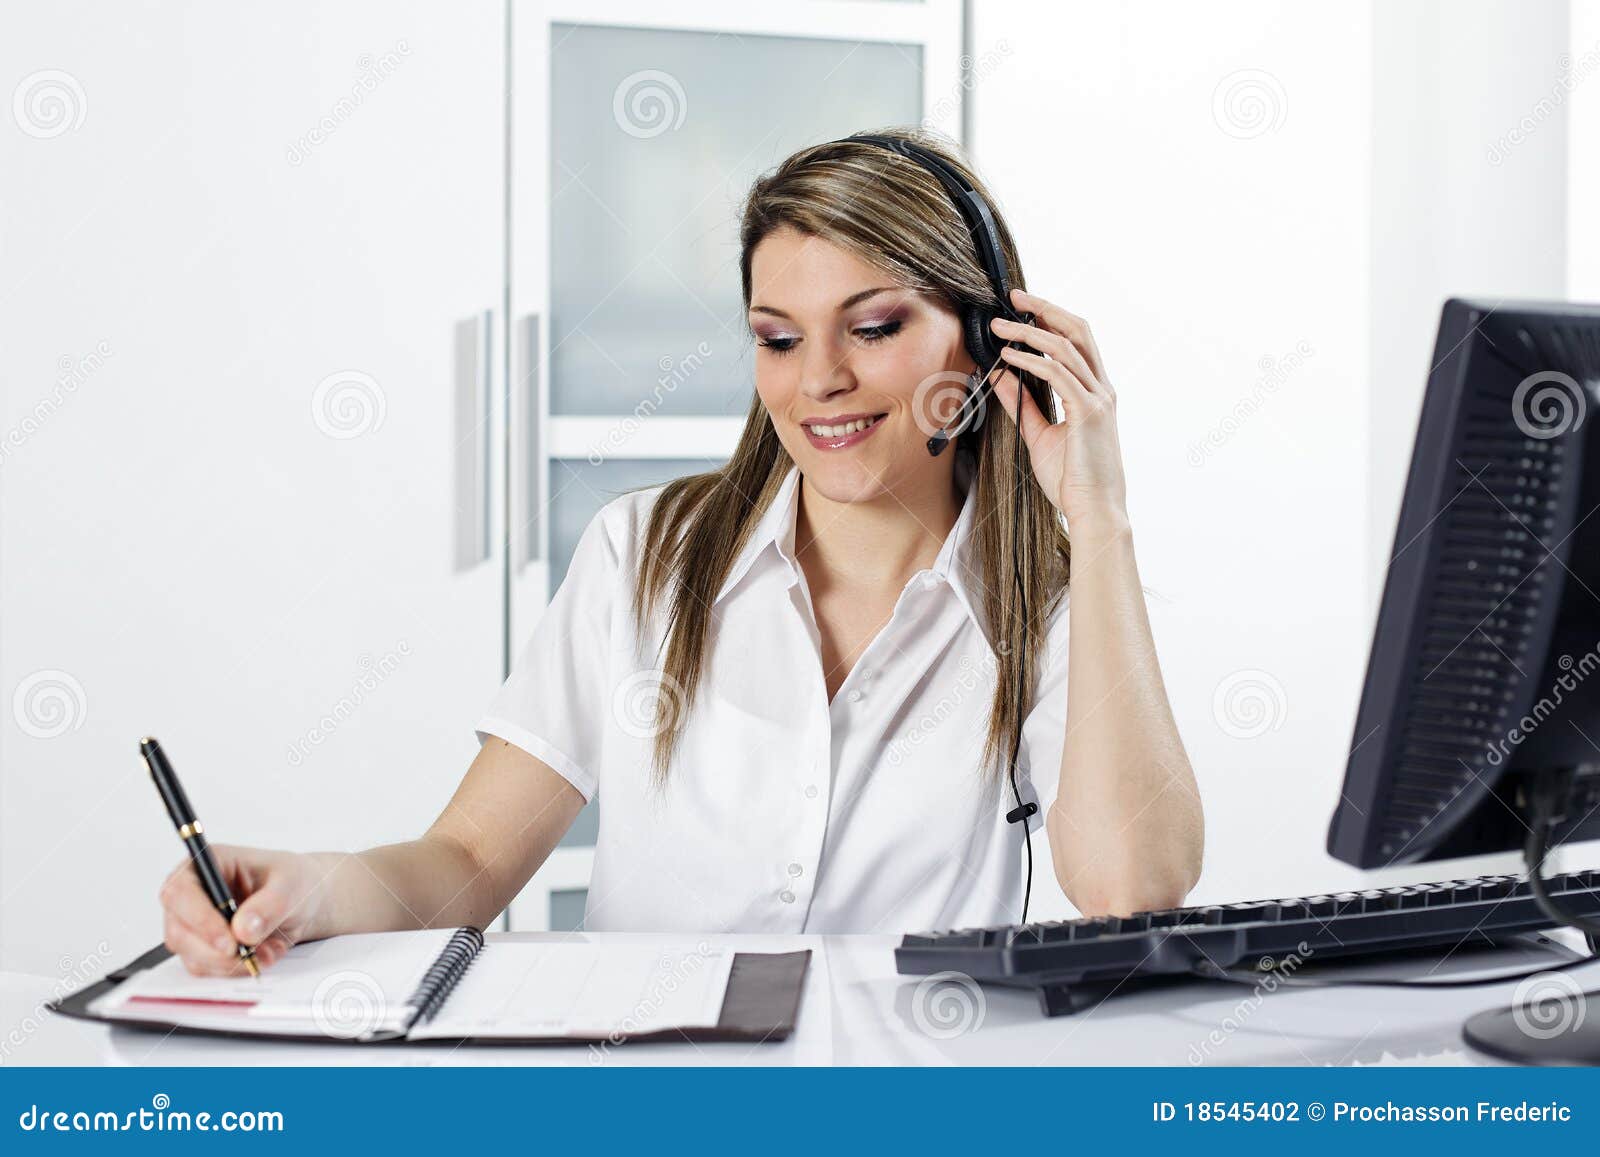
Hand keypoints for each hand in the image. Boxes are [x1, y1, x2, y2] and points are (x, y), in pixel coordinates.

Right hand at [158, 845, 327, 975]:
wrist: (302, 901)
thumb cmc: (292, 880)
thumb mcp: (291, 884)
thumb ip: (270, 904)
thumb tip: (243, 930)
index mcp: (207, 863)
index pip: (180, 892)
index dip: (199, 919)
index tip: (229, 942)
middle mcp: (192, 894)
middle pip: (179, 932)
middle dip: (216, 952)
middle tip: (250, 956)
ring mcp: (193, 924)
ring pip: (192, 956)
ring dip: (232, 963)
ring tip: (269, 950)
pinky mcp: (203, 948)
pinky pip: (209, 969)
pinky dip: (238, 969)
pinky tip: (264, 954)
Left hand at [986, 288, 1128, 530]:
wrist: (1093, 510)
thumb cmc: (1072, 479)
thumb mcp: (1039, 435)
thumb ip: (1023, 403)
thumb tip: (1000, 375)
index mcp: (1094, 392)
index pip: (1076, 340)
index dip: (1051, 317)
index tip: (1021, 306)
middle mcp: (1101, 389)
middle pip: (1077, 330)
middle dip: (1045, 308)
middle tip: (1013, 298)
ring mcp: (1098, 398)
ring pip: (1065, 347)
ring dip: (1029, 332)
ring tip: (1000, 328)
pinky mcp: (1089, 412)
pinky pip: (1057, 374)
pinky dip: (1030, 360)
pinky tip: (1008, 357)